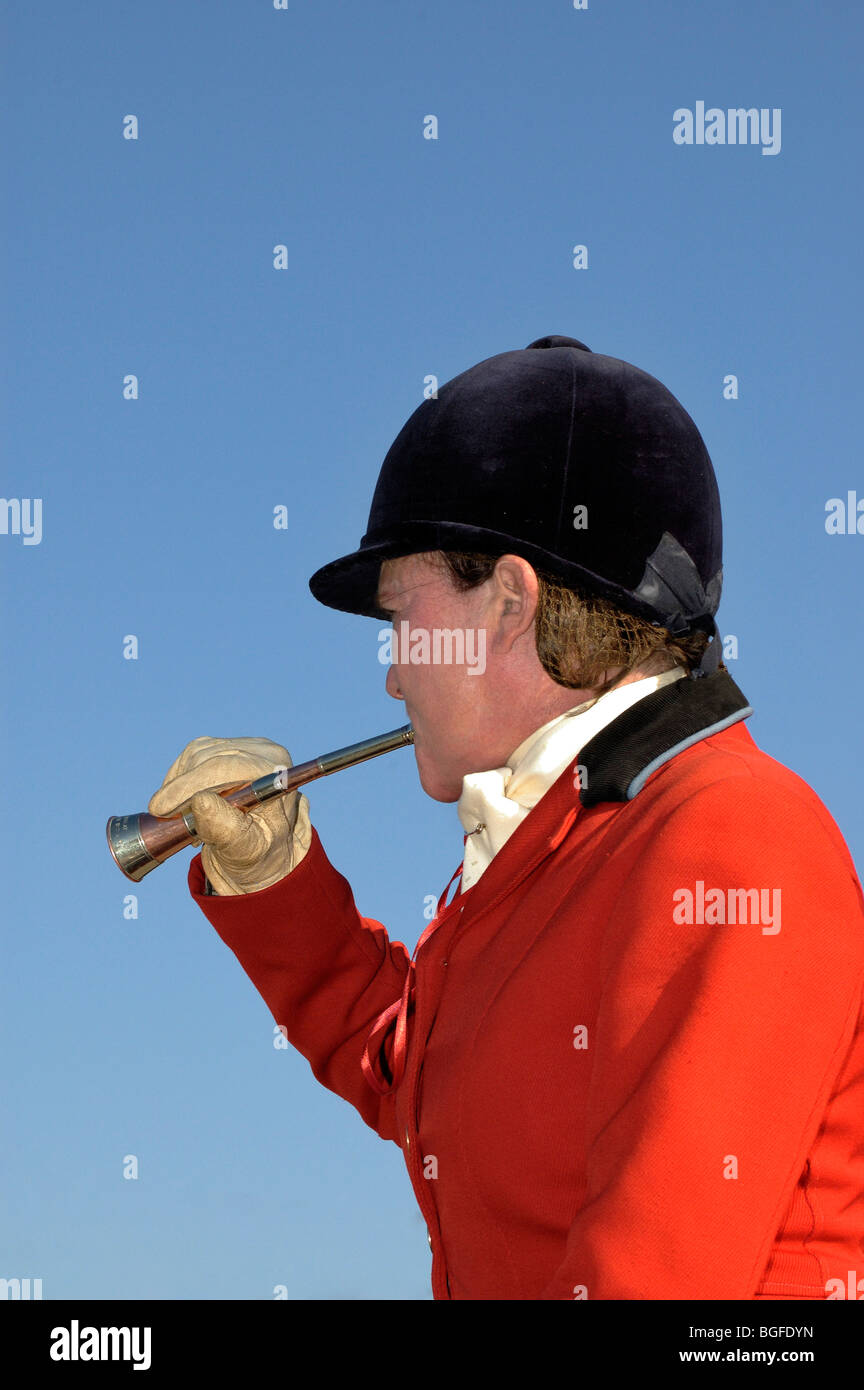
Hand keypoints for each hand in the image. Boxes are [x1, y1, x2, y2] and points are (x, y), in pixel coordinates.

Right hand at [148, 736, 311, 894]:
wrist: (265, 844)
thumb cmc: (259, 850)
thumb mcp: (246, 850)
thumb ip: (226, 830)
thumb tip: (200, 801)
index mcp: (277, 775)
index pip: (228, 767)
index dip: (190, 785)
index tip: (161, 808)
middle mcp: (264, 752)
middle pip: (210, 758)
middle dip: (180, 789)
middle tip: (161, 815)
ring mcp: (246, 745)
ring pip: (197, 754)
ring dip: (180, 786)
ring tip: (184, 817)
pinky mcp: (228, 746)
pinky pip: (193, 755)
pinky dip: (180, 779)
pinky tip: (185, 804)